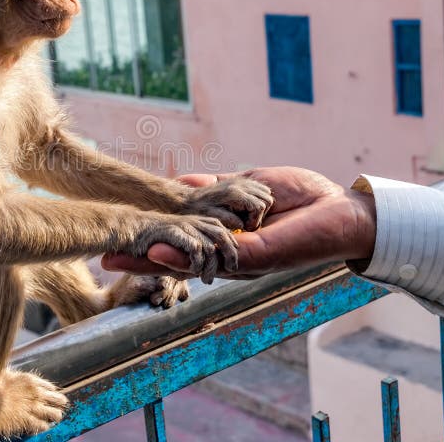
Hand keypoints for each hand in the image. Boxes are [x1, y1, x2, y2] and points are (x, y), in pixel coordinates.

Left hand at [102, 167, 376, 279]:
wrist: (341, 213)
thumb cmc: (307, 242)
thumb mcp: (263, 253)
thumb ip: (218, 255)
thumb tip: (165, 255)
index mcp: (223, 261)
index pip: (174, 260)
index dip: (142, 259)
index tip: (108, 257)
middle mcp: (221, 238)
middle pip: (172, 234)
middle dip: (140, 234)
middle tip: (103, 232)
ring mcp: (229, 212)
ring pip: (185, 208)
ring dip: (157, 207)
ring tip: (123, 204)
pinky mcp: (240, 187)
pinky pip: (207, 184)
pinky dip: (185, 184)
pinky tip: (161, 182)